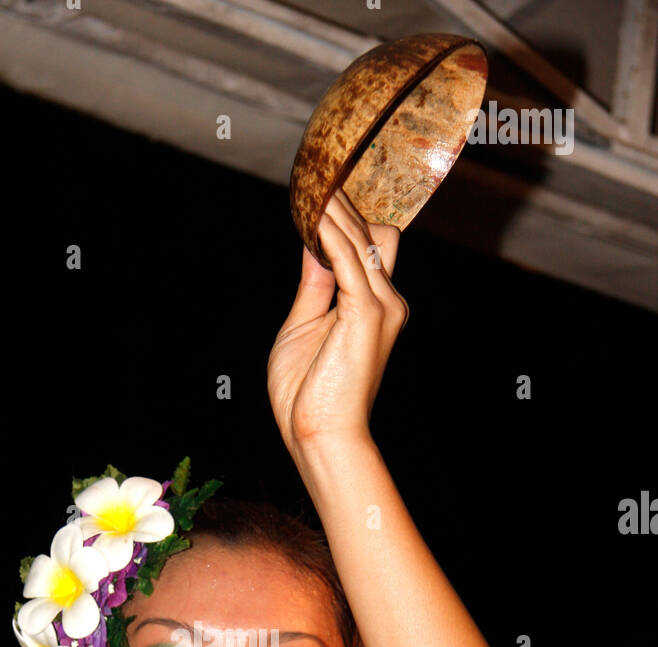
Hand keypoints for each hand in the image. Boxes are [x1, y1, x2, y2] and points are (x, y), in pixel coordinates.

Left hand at [267, 190, 407, 462]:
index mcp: (374, 305)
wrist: (320, 434)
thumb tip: (312, 245)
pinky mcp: (366, 312)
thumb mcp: (303, 326)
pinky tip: (313, 209)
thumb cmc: (307, 394)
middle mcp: (387, 300)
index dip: (346, 215)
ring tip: (312, 176)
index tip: (320, 187)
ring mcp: (381, 305)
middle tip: (315, 168)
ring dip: (334, 209)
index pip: (368, 245)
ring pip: (360, 239)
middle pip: (370, 233)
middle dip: (341, 203)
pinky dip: (329, 232)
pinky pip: (347, 258)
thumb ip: (314, 285)